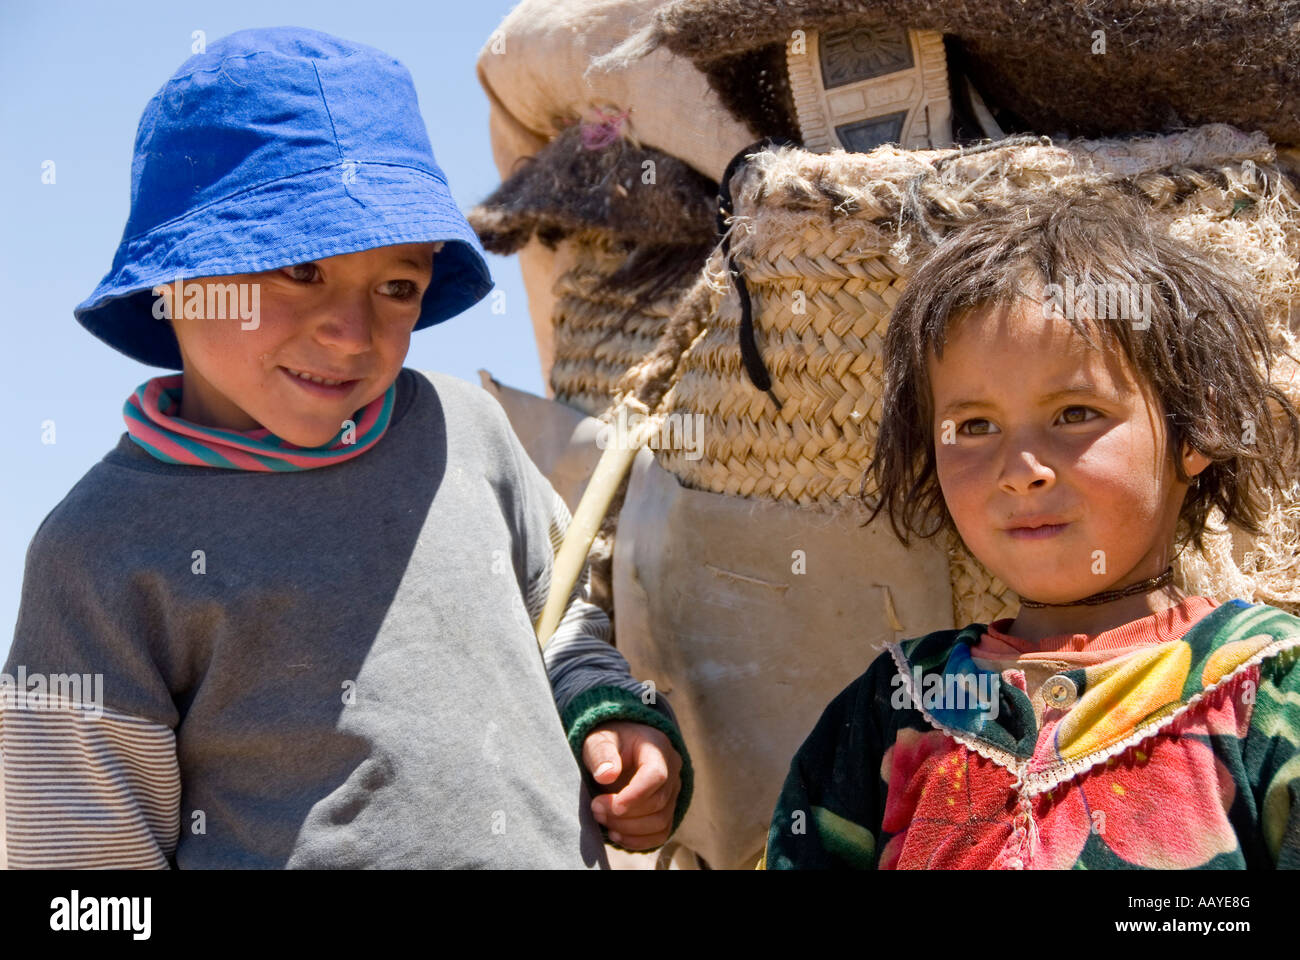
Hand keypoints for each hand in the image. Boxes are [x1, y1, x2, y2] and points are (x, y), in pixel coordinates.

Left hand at [582, 720, 681, 850]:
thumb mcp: (599, 740)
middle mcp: (672, 770)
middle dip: (624, 814)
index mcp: (657, 748)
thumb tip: (606, 775)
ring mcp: (673, 791)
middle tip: (595, 809)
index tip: (607, 804)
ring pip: (661, 822)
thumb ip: (601, 754)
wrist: (620, 745)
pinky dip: (639, 841)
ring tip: (602, 821)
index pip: (656, 776)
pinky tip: (616, 834)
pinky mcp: (667, 809)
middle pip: (658, 802)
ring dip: (629, 829)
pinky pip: (661, 833)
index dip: (634, 795)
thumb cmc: (609, 741)